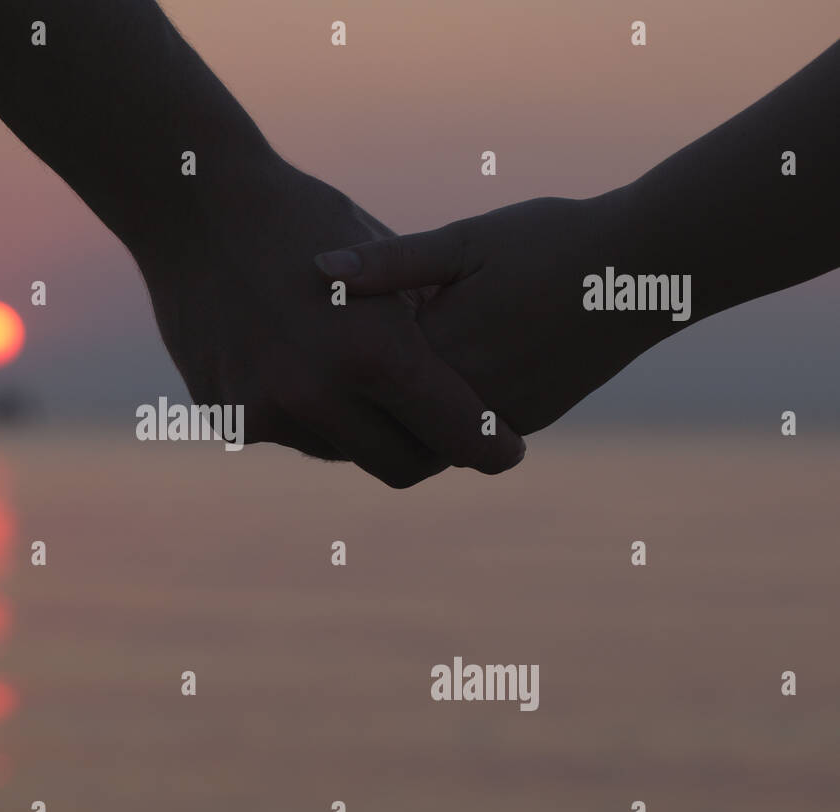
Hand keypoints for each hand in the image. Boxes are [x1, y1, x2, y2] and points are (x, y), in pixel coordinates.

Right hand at [136, 153, 525, 487]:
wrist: (192, 206)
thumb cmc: (302, 219)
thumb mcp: (384, 263)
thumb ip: (426, 330)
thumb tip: (480, 382)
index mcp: (374, 353)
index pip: (459, 438)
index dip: (493, 450)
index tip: (506, 451)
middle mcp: (319, 394)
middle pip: (402, 465)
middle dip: (427, 451)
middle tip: (439, 427)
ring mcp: (266, 411)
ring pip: (341, 451)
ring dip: (359, 428)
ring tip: (358, 376)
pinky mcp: (228, 417)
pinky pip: (289, 434)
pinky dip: (303, 411)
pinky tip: (295, 358)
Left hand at [315, 188, 670, 435]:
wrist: (649, 266)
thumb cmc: (553, 240)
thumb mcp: (466, 241)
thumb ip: (391, 263)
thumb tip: (318, 270)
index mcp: (443, 353)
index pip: (362, 376)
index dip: (331, 359)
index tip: (302, 341)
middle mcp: (471, 399)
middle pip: (390, 416)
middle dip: (359, 397)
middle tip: (318, 370)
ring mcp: (505, 416)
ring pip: (430, 431)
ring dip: (404, 408)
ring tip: (367, 374)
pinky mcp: (532, 418)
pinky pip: (470, 428)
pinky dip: (447, 408)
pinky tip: (432, 372)